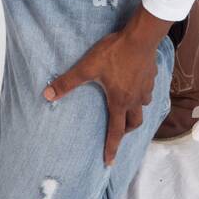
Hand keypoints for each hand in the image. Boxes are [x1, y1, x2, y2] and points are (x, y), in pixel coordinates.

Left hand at [42, 7, 170, 165]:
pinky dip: (141, 93)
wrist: (141, 37)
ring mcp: (146, 87)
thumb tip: (47, 94)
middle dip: (126, 130)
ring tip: (126, 107)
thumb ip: (68, 82)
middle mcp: (135, 99)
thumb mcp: (87, 67)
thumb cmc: (114, 53)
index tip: (110, 161)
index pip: (116, 131)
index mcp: (119, 101)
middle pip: (134, 123)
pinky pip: (147, 90)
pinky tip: (135, 84)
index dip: (112, 148)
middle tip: (119, 131)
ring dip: (135, 110)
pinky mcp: (151, 76)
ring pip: (143, 106)